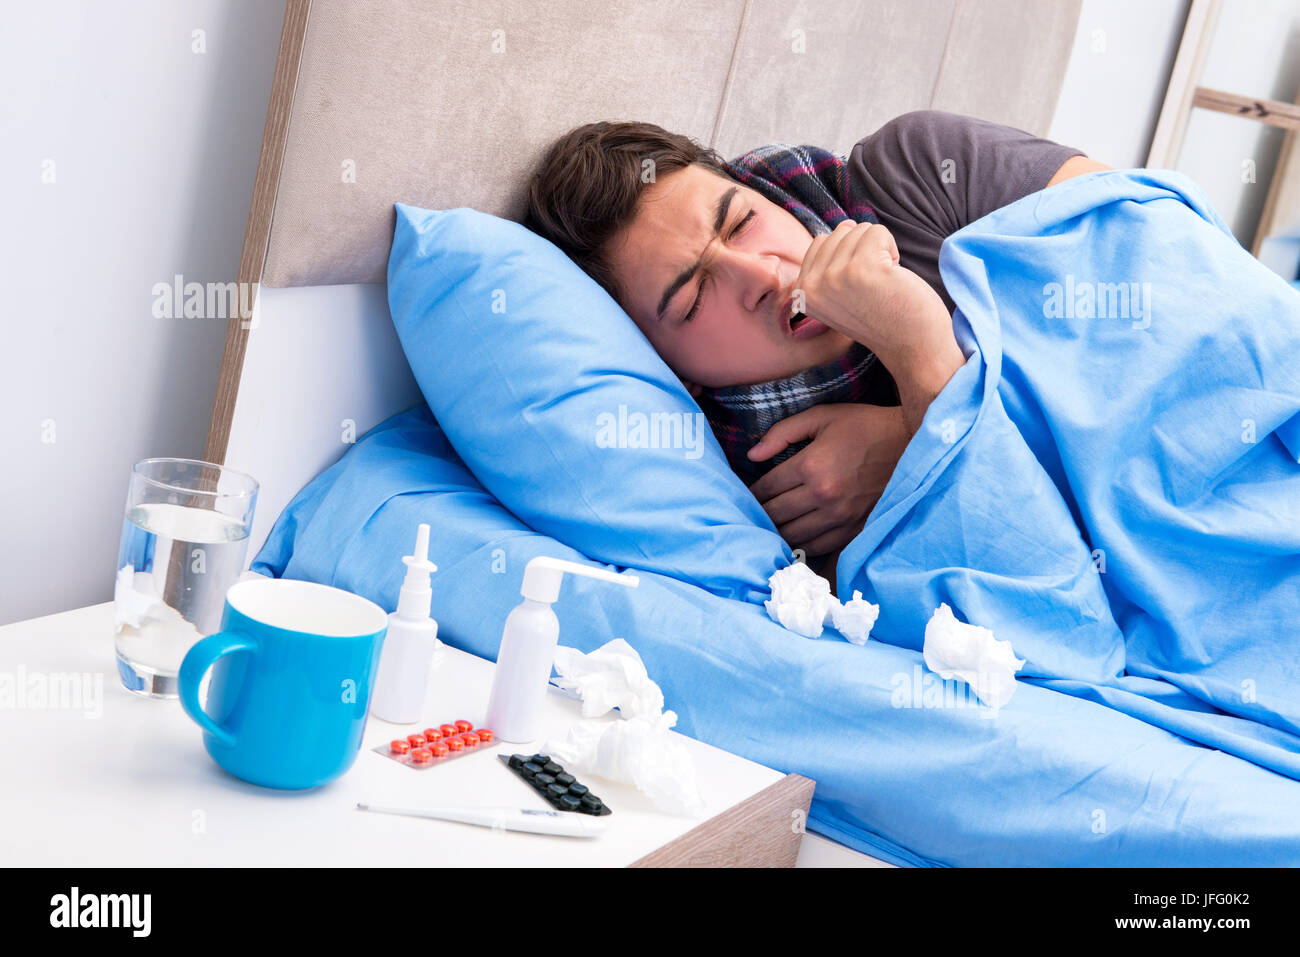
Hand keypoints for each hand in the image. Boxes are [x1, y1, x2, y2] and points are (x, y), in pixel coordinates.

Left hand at [747, 404, 909, 557]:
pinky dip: (802, 543)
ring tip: (771, 524)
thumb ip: (782, 432)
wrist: (912, 444)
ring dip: (777, 531)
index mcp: (812, 465)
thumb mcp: (822, 417)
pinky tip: (795, 534)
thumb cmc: (864, 427)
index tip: (747, 493)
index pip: (766, 488)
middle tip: (752, 511)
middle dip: (759, 513)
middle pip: (775, 515)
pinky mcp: (855, 529)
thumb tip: (753, 455)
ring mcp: (840, 516)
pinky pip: (817, 546)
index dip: (751, 493)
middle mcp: (823, 495)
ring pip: (792, 535)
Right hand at [792, 221, 964, 432]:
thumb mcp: (839, 295)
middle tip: (874, 285)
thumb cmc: (883, 317)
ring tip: (884, 282)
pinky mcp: (862, 268)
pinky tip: (894, 276)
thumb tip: (845, 225)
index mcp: (803, 292)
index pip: (819, 243)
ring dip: (879, 250)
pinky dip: (892, 248)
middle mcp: (811, 286)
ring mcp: (834, 277)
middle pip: (839, 232)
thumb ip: (829, 267)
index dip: (847, 255)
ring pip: (860, 230)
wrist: (912, 347)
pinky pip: (878, 232)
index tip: (859, 286)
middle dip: (864, 250)